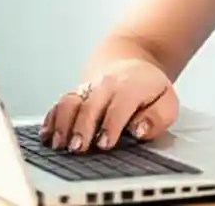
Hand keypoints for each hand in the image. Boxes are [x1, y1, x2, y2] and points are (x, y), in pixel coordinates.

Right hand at [40, 59, 179, 152]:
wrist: (130, 65)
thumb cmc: (149, 90)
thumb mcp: (166, 102)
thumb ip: (158, 118)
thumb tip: (139, 130)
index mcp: (130, 86)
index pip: (119, 106)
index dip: (111, 125)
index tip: (104, 143)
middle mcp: (105, 85)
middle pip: (90, 105)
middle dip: (82, 127)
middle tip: (78, 148)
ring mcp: (87, 89)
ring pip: (70, 102)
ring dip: (62, 124)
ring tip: (59, 144)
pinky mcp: (74, 95)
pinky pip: (59, 105)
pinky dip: (51, 120)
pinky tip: (47, 136)